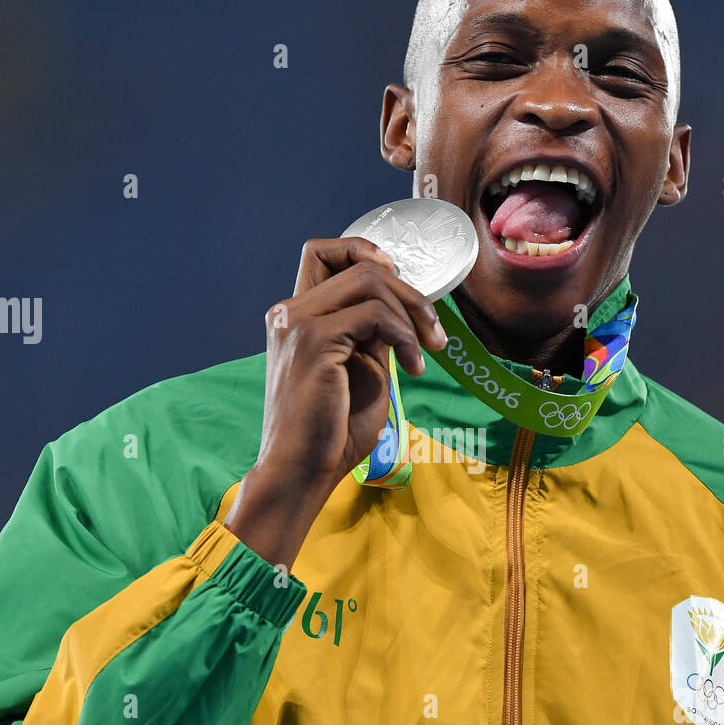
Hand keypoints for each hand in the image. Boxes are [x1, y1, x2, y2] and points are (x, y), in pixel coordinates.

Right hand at [223, 236, 446, 570]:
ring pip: (370, 280)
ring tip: (426, 353)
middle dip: (409, 291)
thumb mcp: (362, 370)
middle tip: (435, 333)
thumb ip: (372, 334)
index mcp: (294, 317)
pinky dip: (404, 335)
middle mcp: (289, 312)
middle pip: (359, 262)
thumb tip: (404, 307)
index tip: (400, 283)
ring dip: (412, 313)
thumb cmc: (331, 433)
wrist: (302, 472)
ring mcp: (296, 322)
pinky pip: (374, 314)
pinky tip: (414, 368)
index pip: (321, 252)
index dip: (364, 252)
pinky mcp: (313, 340)